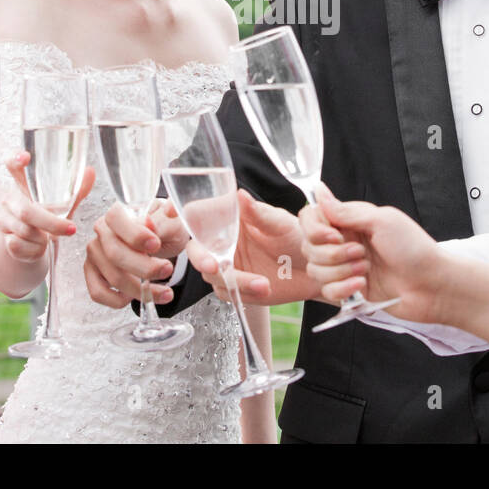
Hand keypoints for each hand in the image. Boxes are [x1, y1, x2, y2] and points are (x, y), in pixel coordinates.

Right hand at [0, 153, 95, 262]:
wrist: (31, 247)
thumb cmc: (47, 219)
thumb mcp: (62, 205)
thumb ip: (76, 190)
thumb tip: (90, 171)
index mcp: (23, 185)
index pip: (12, 167)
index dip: (15, 160)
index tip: (25, 156)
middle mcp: (11, 200)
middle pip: (27, 211)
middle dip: (51, 223)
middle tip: (71, 228)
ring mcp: (5, 220)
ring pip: (26, 231)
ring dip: (45, 237)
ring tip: (51, 237)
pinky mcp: (5, 240)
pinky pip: (21, 246)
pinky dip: (36, 250)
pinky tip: (39, 246)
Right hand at [84, 199, 182, 308]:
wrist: (161, 244)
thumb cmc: (165, 229)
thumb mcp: (171, 222)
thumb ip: (164, 221)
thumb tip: (162, 216)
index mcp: (119, 212)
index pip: (116, 219)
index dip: (134, 235)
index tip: (156, 245)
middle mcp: (102, 231)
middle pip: (115, 254)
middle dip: (144, 268)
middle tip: (167, 270)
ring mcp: (95, 253)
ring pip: (112, 277)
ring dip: (141, 290)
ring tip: (164, 292)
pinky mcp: (93, 273)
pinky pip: (98, 293)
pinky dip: (119, 300)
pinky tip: (137, 296)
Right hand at [185, 189, 315, 305]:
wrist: (315, 268)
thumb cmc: (297, 237)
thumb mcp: (280, 222)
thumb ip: (258, 213)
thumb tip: (240, 195)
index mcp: (228, 219)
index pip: (197, 214)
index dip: (181, 214)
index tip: (174, 215)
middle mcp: (222, 241)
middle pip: (196, 249)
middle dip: (201, 259)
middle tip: (215, 265)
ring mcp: (227, 265)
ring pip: (212, 276)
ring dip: (234, 280)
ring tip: (263, 283)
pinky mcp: (235, 287)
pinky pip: (227, 292)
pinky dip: (243, 292)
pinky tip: (264, 289)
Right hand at [300, 184, 444, 322]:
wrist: (432, 285)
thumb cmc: (414, 249)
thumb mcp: (382, 221)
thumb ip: (346, 211)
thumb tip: (319, 192)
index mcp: (350, 221)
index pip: (312, 218)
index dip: (315, 228)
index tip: (334, 235)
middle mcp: (344, 242)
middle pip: (309, 246)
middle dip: (332, 253)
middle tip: (360, 253)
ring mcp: (345, 266)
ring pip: (316, 269)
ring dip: (340, 271)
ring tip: (366, 269)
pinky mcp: (348, 289)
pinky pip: (327, 291)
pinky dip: (343, 288)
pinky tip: (363, 284)